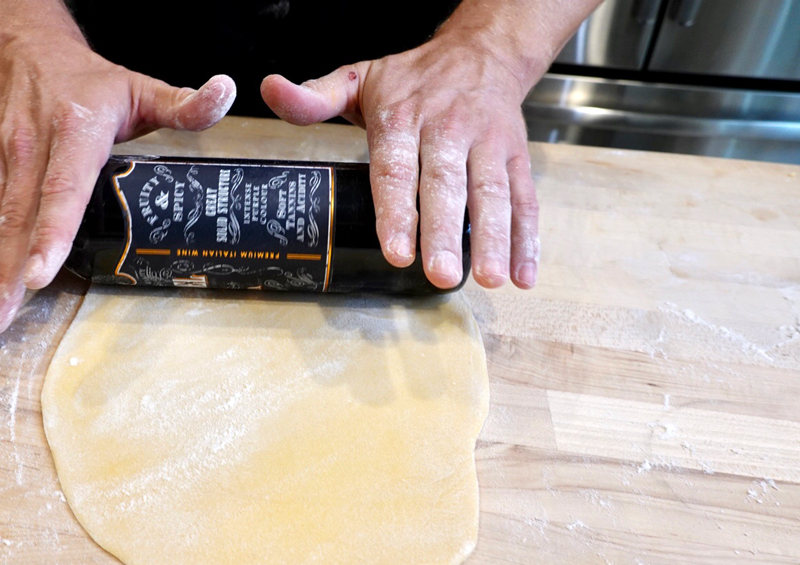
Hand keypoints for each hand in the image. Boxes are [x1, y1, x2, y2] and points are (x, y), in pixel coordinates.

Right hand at [0, 34, 235, 333]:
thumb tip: (223, 94)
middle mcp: (28, 147)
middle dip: (5, 274)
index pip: (61, 192)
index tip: (39, 276)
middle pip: (16, 219)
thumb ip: (183, 104)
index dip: (49, 236)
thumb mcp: (140, 89)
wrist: (28, 49)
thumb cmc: (88, 81)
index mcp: (74, 134)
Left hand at [261, 33, 539, 290]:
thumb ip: (313, 97)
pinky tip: (522, 274)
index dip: (396, 211)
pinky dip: (527, 239)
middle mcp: (448, 130)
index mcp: (403, 117)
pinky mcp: (516, 157)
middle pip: (446, 186)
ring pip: (492, 194)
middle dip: (444, 233)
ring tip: (486, 278)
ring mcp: (487, 144)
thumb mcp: (357, 79)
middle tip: (438, 274)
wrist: (482, 51)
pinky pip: (525, 197)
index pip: (397, 169)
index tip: (396, 251)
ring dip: (493, 239)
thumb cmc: (413, 78)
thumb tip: (271, 89)